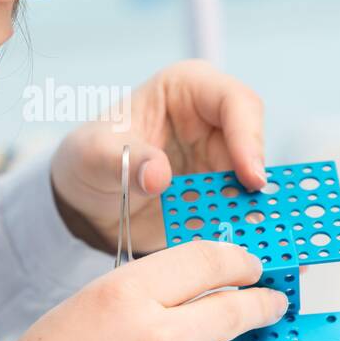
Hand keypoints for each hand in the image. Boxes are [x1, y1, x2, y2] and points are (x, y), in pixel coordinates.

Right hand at [0, 240, 288, 340]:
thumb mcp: (74, 319)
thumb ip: (131, 306)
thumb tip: (178, 304)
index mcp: (125, 299)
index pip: (202, 261)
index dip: (233, 260)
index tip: (248, 266)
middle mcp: (163, 338)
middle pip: (232, 310)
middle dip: (258, 304)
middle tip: (269, 304)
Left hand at [50, 59, 266, 253]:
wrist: (84, 201)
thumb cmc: (88, 159)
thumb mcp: (94, 155)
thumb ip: (125, 160)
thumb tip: (158, 175)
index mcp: (189, 90)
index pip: (236, 102)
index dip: (249, 137)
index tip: (250, 177)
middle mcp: (213, 122)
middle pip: (254, 148)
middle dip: (255, 184)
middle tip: (255, 217)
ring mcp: (219, 161)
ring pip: (253, 186)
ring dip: (251, 213)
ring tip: (249, 240)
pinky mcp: (219, 197)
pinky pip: (240, 213)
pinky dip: (239, 231)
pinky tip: (237, 250)